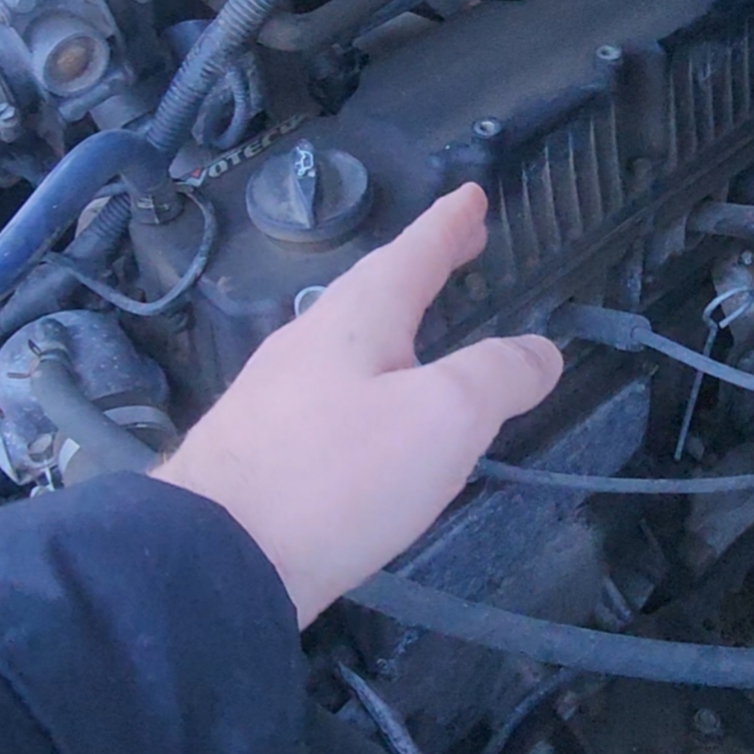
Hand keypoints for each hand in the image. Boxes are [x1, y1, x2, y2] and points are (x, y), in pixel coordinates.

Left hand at [153, 184, 563, 622]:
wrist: (211, 558)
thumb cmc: (336, 476)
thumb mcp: (442, 418)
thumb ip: (497, 377)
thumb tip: (542, 349)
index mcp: (354, 320)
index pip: (411, 256)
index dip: (447, 227)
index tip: (472, 195)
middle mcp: (306, 343)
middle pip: (371, 291)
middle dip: (420, 267)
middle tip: (459, 247)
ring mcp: (273, 396)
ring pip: (343, 341)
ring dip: (388, 324)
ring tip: (420, 331)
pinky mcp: (256, 450)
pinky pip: (324, 391)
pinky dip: (363, 380)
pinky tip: (366, 416)